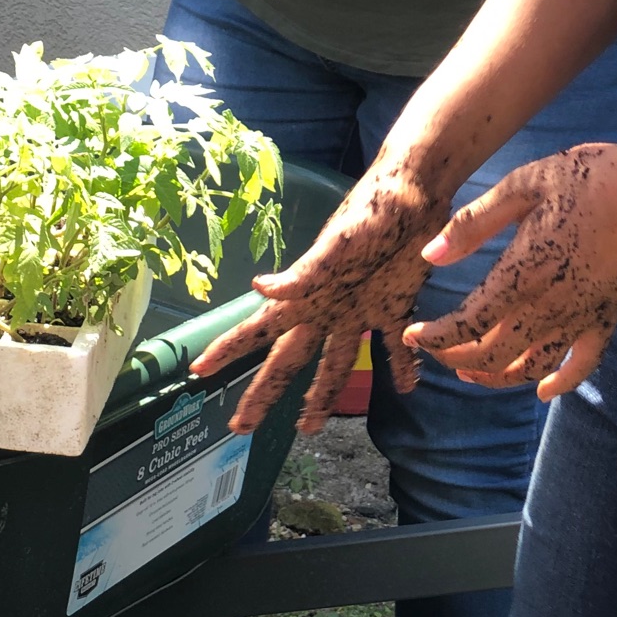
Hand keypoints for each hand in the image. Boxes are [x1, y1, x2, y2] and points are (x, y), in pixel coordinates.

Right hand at [191, 164, 450, 431]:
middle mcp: (326, 310)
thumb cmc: (373, 209)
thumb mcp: (338, 241)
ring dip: (322, 396)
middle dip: (264, 394)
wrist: (418, 188)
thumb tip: (259, 288)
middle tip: (241, 428)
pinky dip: (402, 367)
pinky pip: (395, 346)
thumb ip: (303, 272)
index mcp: (306, 296)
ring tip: (310, 428)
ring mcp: (359, 311)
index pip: (257, 329)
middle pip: (288, 361)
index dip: (228, 350)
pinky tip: (406, 388)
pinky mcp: (395, 305)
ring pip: (335, 365)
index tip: (199, 371)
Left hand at [404, 143, 616, 398]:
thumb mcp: (528, 183)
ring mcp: (581, 316)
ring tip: (469, 372)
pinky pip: (583, 365)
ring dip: (495, 378)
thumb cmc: (596, 176)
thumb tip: (429, 254)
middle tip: (435, 349)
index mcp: (525, 272)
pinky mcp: (607, 317)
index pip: (467, 324)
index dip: (434, 337)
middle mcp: (550, 305)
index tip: (412, 334)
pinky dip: (561, 384)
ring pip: (530, 367)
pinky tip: (541, 391)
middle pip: (492, 355)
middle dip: (455, 358)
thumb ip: (475, 222)